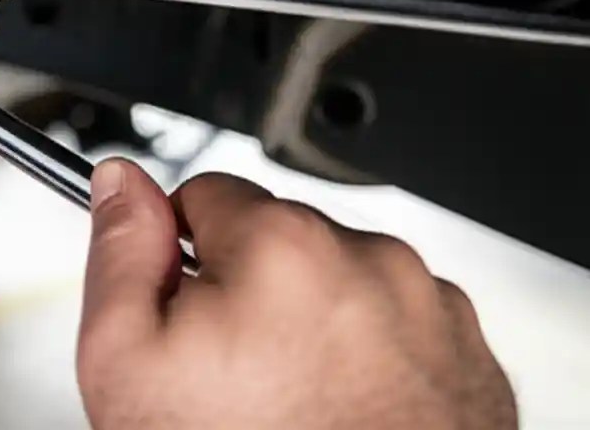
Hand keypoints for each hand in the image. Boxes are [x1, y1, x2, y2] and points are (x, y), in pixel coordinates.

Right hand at [76, 162, 515, 429]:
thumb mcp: (128, 363)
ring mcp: (430, 311)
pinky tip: (342, 414)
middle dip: (249, 290)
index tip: (185, 313)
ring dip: (313, 323)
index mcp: (281, 245)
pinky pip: (399, 328)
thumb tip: (121, 183)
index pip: (204, 193)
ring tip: (292, 406)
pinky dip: (371, 359)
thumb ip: (120, 254)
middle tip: (232, 377)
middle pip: (277, 237)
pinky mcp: (470, 358)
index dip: (180, 259)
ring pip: (340, 282)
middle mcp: (370, 263)